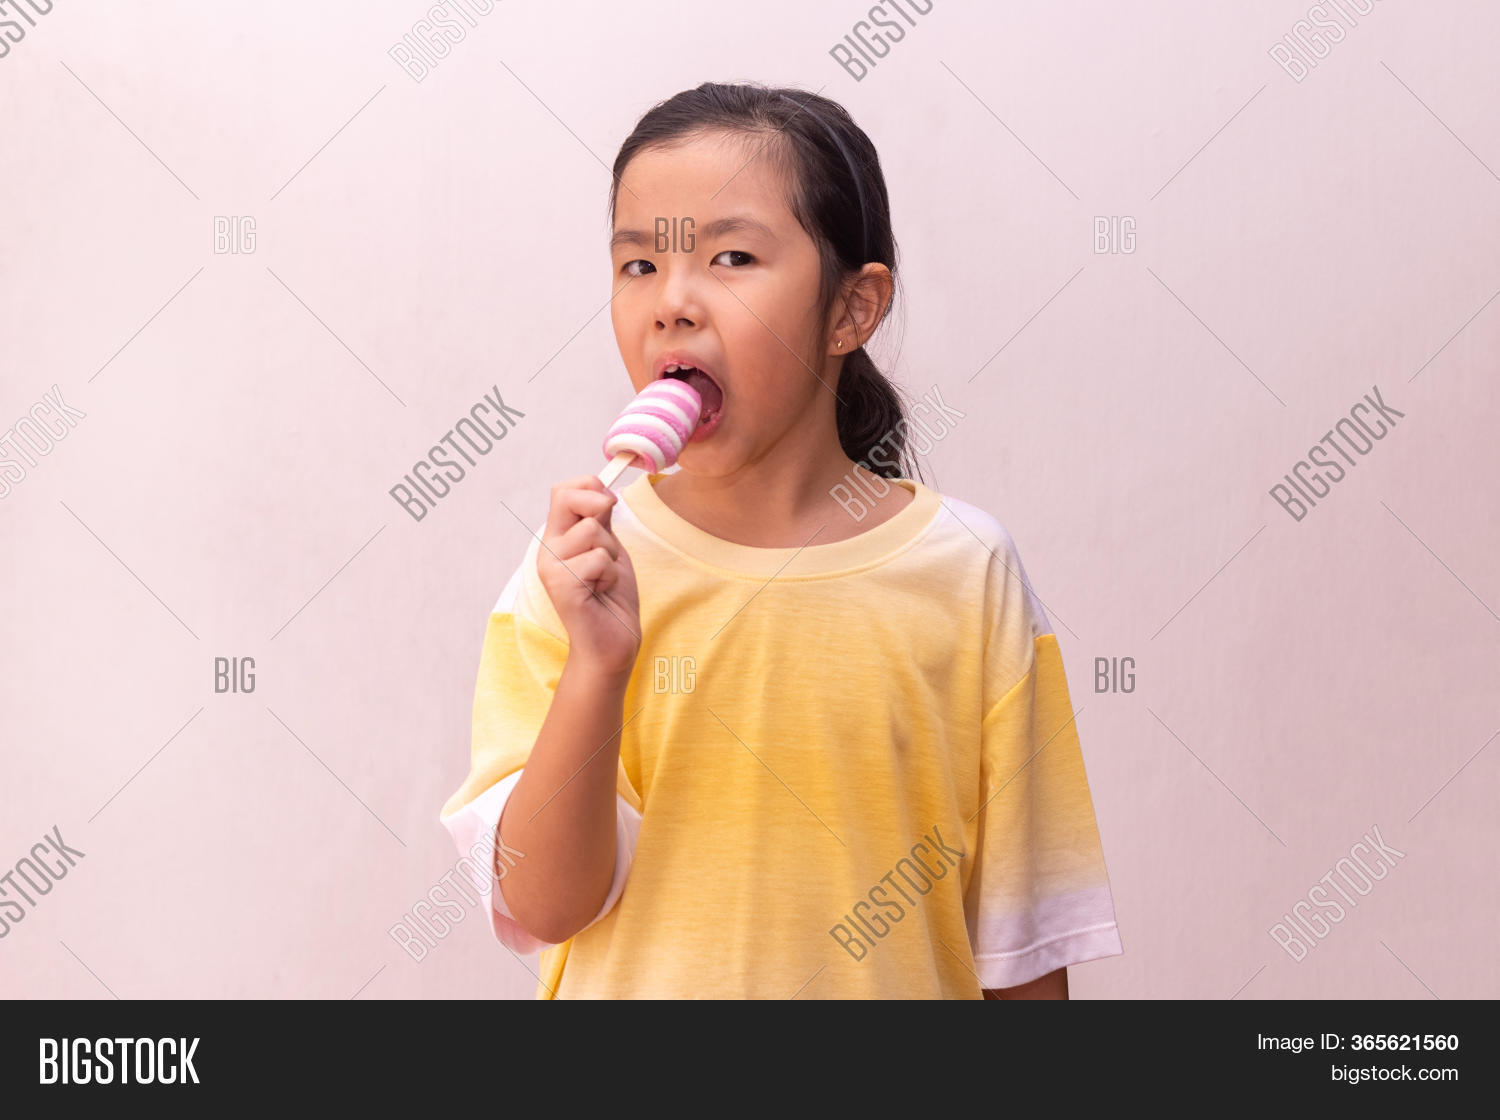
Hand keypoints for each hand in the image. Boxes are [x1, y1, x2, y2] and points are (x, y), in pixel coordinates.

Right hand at [535, 476, 640, 678]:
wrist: (612, 644)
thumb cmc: (611, 598)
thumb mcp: (609, 548)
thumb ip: (600, 520)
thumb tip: (603, 488)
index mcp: (557, 538)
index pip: (563, 490)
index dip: (590, 487)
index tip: (608, 508)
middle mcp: (547, 550)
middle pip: (567, 497)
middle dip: (599, 508)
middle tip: (608, 542)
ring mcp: (551, 568)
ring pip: (592, 531)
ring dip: (611, 554)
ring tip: (604, 579)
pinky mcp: (562, 587)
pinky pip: (598, 559)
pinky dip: (611, 574)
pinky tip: (602, 592)